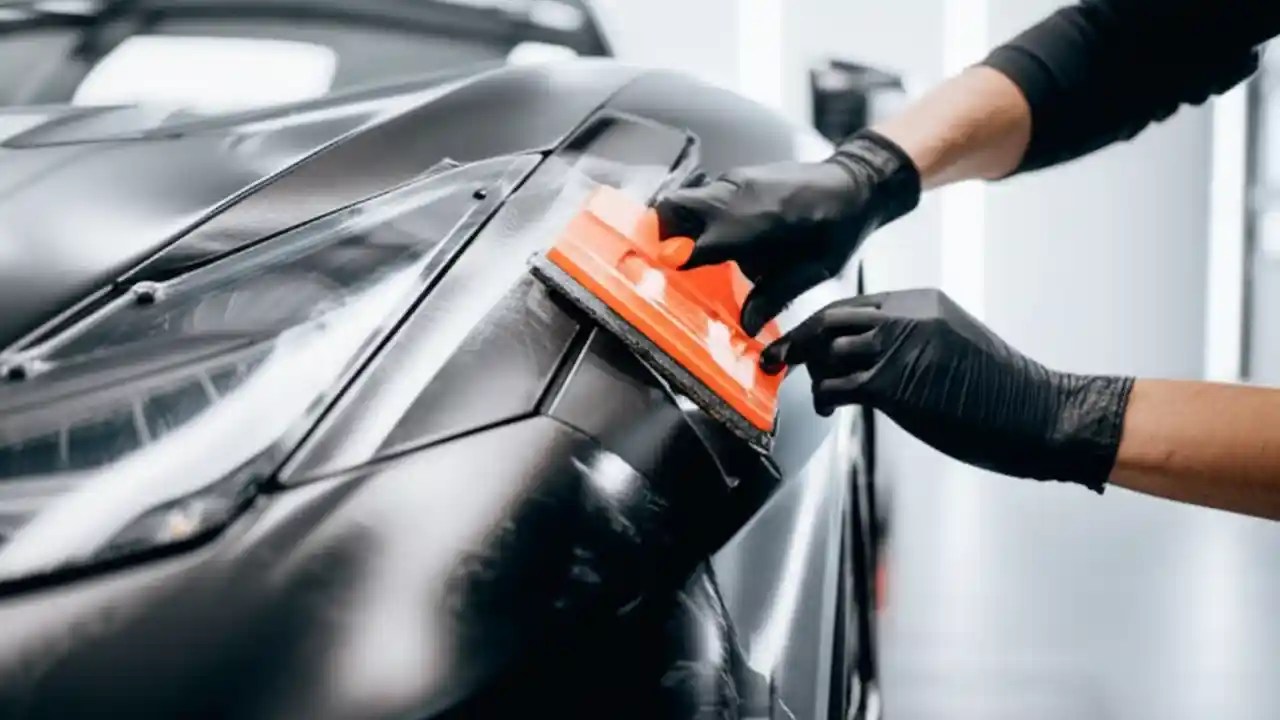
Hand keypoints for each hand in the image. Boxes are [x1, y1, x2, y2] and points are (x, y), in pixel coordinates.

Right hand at [655, 129, 920, 335]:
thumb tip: (745, 328)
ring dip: (676, 223)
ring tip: (682, 253)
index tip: (659, 278)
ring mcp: (735, 180)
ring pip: (684, 196)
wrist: (856, 183)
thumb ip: (774, 296)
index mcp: (754, 225)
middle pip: (673, 208)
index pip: (695, 244)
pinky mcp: (738, 176)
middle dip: (660, 234)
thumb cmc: (837, 229)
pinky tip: (712, 238)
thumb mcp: (812, 271)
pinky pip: (704, 193)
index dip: (674, 262)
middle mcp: (736, 197)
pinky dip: (697, 214)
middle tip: (662, 263)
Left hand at [761, 288, 1133, 491]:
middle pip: (829, 320)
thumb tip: (873, 353)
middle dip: (798, 341)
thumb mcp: (954, 342)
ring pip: (826, 353)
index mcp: (920, 302)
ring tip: (817, 391)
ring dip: (812, 375)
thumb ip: (913, 338)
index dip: (821, 326)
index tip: (803, 340)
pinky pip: (834, 385)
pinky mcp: (891, 385)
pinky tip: (825, 407)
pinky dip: (821, 397)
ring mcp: (896, 348)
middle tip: (778, 358)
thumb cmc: (1001, 388)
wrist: (1035, 413)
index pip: (853, 305)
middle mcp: (904, 317)